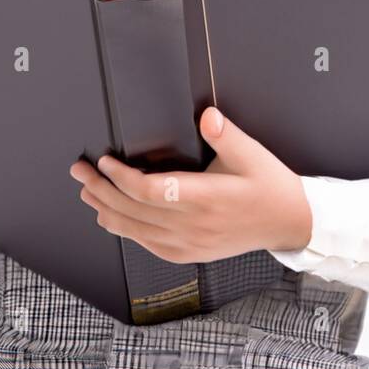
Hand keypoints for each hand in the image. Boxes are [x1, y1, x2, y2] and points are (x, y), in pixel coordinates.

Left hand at [68, 106, 312, 262]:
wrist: (289, 221)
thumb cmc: (270, 185)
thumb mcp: (252, 154)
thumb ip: (226, 135)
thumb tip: (207, 115)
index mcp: (206, 199)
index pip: (149, 191)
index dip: (121, 178)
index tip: (103, 161)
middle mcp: (193, 226)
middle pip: (133, 211)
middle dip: (101, 191)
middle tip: (80, 173)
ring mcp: (190, 243)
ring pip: (136, 231)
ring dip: (107, 211)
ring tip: (87, 193)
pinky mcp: (190, 253)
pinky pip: (149, 245)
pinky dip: (126, 231)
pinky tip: (112, 220)